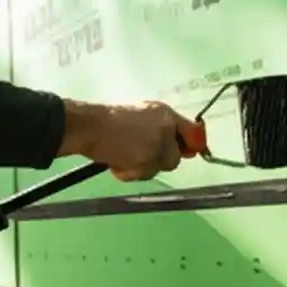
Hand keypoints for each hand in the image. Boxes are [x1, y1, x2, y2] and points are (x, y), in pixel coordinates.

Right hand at [61, 100, 205, 180]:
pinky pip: (142, 175)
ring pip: (157, 168)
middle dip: (161, 158)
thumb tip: (188, 146)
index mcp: (166, 116)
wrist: (92, 126)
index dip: (194, 144)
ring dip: (145, 165)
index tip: (193, 150)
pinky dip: (131, 172)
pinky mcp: (143, 166)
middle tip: (142, 151)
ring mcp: (155, 151)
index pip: (192, 132)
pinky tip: (118, 159)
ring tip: (126, 153)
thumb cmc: (114, 117)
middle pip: (175, 158)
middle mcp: (165, 133)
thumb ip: (167, 125)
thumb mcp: (146, 112)